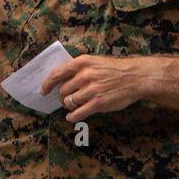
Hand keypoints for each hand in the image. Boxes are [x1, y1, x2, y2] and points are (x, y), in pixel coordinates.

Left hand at [42, 54, 156, 122]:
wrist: (135, 77)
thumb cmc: (115, 70)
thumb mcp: (95, 62)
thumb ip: (79, 69)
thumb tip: (61, 80)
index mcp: (82, 62)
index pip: (57, 73)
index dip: (47, 84)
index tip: (43, 90)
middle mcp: (85, 75)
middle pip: (62, 91)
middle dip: (62, 97)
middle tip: (66, 100)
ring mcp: (91, 90)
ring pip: (69, 102)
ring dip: (69, 106)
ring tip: (73, 107)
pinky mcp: (98, 103)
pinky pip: (77, 113)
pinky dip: (72, 117)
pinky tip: (72, 117)